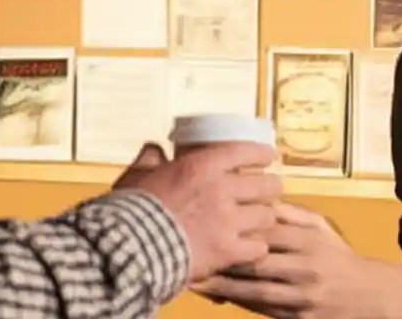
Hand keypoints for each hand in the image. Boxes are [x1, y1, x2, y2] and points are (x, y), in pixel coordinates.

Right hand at [114, 142, 281, 281]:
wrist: (131, 246)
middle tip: (268, 191)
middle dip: (270, 187)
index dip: (262, 153)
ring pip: (267, 216)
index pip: (246, 151)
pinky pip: (259, 248)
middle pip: (266, 184)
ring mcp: (228, 222)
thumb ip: (150, 159)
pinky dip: (256, 248)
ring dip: (264, 218)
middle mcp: (222, 190)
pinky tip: (251, 248)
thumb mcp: (137, 175)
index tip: (268, 156)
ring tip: (260, 220)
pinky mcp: (228, 252)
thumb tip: (154, 149)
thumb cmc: (132, 209)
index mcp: (202, 166)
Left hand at [192, 202, 372, 318]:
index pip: (265, 231)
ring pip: (255, 290)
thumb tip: (259, 197)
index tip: (204, 221)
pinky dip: (239, 304)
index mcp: (308, 240)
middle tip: (189, 251)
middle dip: (221, 258)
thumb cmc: (339, 257)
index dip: (234, 228)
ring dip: (222, 285)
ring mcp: (302, 296)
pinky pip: (264, 312)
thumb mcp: (322, 228)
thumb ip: (291, 213)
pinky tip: (218, 297)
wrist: (371, 297)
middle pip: (256, 261)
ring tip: (193, 278)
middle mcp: (305, 267)